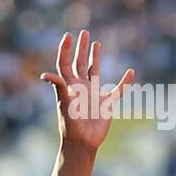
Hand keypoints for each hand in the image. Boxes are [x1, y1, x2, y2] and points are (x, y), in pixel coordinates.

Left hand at [40, 31, 133, 153]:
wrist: (82, 142)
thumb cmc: (71, 124)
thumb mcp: (65, 102)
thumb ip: (59, 87)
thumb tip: (44, 75)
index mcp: (70, 86)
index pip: (65, 64)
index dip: (65, 50)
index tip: (68, 36)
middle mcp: (81, 88)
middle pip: (80, 63)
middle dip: (81, 49)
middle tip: (84, 33)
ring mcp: (94, 94)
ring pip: (95, 71)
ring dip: (96, 57)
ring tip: (97, 43)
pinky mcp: (107, 103)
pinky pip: (118, 90)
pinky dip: (125, 82)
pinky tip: (131, 72)